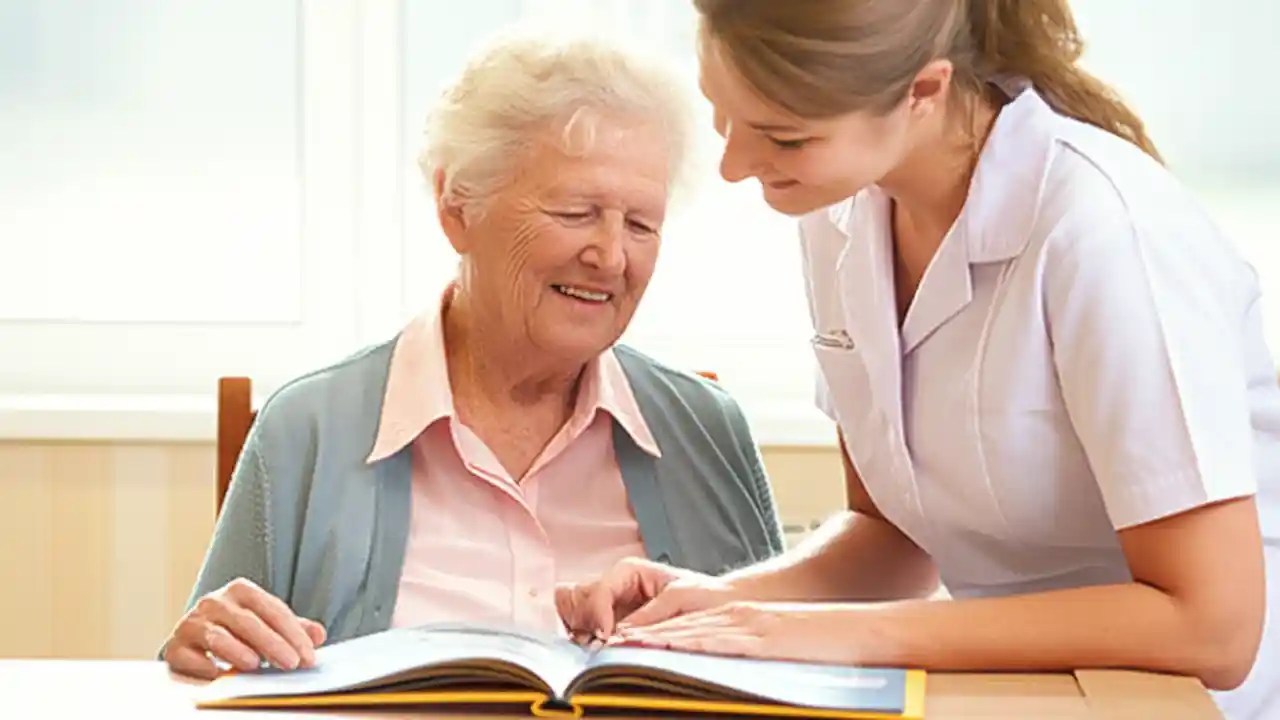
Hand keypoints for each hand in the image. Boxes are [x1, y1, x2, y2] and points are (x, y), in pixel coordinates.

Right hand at [163, 578, 326, 678]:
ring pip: (217, 636)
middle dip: (273, 644)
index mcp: (241, 590)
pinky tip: (220, 675)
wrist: (193, 639)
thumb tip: (318, 634)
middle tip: (291, 663)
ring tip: (255, 665)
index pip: (272, 609)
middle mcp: (215, 602)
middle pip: (248, 622)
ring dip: (237, 651)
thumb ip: (293, 628)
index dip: (293, 633)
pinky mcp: (175, 646)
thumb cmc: (237, 630)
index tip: (308, 655)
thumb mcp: (267, 623)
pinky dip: (204, 667)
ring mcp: (192, 623)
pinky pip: (189, 657)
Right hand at [556, 557, 740, 639]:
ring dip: (579, 628)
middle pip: (574, 596)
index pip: (597, 590)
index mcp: (627, 571)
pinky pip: (581, 628)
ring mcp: (609, 606)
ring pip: (571, 610)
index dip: (598, 613)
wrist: (717, 604)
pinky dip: (583, 637)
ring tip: (599, 644)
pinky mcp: (609, 625)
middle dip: (583, 619)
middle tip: (599, 640)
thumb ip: (648, 613)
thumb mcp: (679, 596)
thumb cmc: (702, 594)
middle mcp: (613, 586)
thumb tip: (621, 633)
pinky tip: (601, 647)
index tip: (606, 636)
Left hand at [614, 602, 872, 665]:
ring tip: (619, 645)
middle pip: (681, 624)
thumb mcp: (777, 654)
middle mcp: (738, 618)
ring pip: (689, 629)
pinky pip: (714, 638)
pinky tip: (661, 643)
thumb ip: (749, 659)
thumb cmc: (823, 649)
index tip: (623, 645)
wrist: (860, 632)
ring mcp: (748, 625)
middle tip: (606, 644)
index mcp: (741, 622)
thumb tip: (727, 682)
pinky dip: (683, 641)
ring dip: (652, 637)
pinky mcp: (759, 636)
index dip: (654, 634)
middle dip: (642, 634)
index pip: (688, 627)